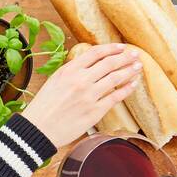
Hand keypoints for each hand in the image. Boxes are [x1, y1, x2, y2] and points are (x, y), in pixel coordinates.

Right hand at [22, 43, 139, 147]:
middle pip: (109, 64)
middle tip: (135, 54)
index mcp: (69, 70)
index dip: (111, 48)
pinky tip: (133, 85)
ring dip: (129, 71)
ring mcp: (89, 96)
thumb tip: (89, 63)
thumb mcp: (54, 80)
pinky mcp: (95, 111)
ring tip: (138, 67)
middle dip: (125, 57)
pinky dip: (127, 89)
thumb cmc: (44, 106)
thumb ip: (72, 71)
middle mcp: (80, 80)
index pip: (95, 53)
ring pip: (116, 78)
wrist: (39, 129)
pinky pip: (116, 97)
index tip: (121, 47)